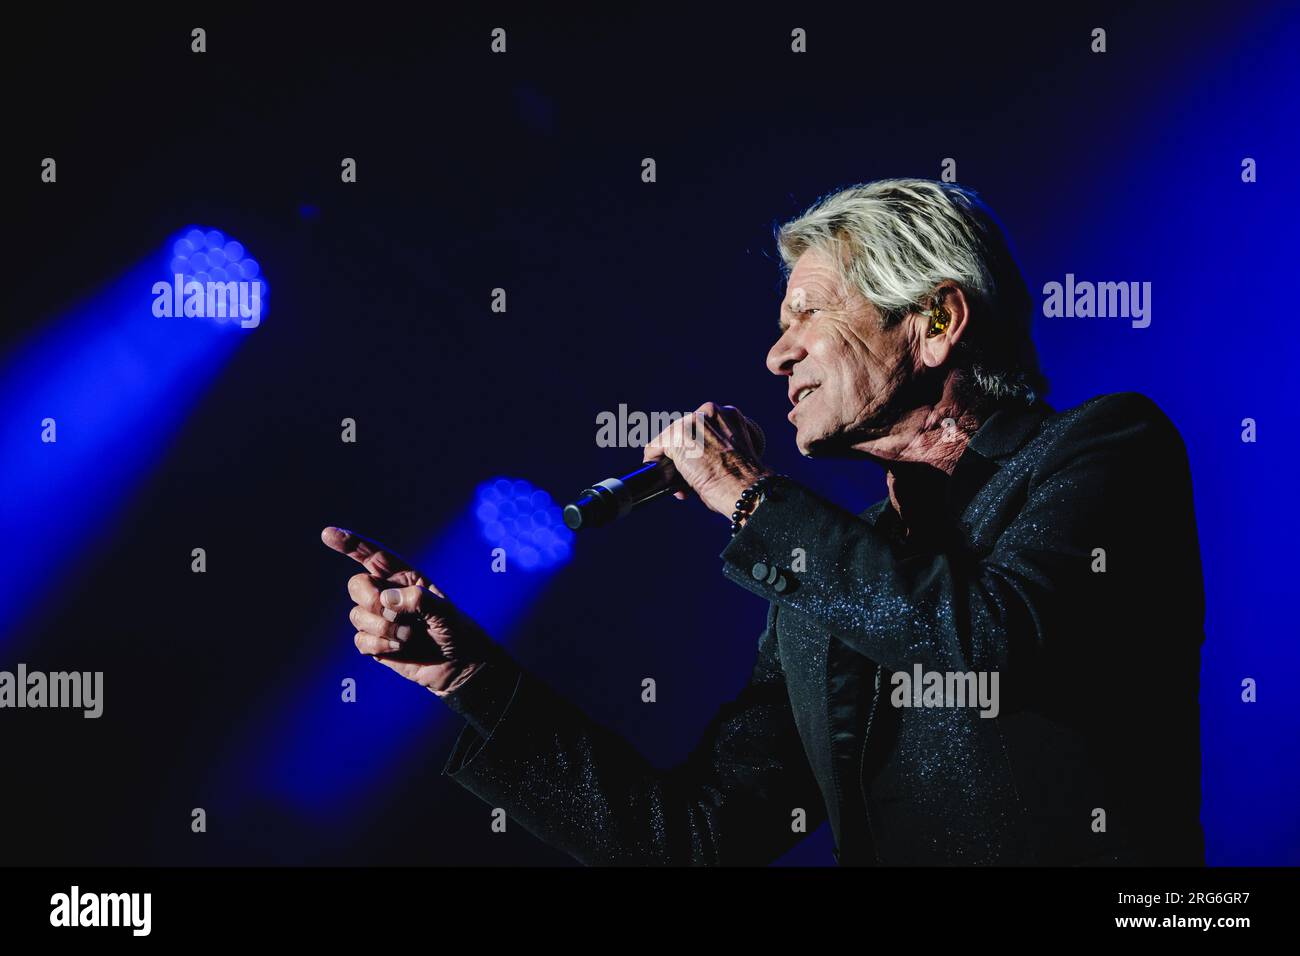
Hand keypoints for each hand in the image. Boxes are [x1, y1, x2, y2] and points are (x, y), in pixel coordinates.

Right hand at [320, 526, 497, 694]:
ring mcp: (379, 618)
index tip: (328, 534)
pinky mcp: (375, 642)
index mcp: (404, 577)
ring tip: (408, 636)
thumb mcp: (445, 611)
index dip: (350, 543)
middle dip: (370, 598)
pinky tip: (398, 648)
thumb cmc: (455, 630)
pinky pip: (360, 639)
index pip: (373, 555)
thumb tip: (386, 599)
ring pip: (357, 615)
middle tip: (393, 612)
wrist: (457, 665)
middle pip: (357, 585)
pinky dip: (378, 645)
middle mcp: (387, 594)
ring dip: (382, 627)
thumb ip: (419, 599)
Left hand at [642, 402, 772, 517]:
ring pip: (668, 437)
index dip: (696, 445)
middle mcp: (709, 412)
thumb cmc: (744, 481)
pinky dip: (653, 460)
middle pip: (682, 429)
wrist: (744, 489)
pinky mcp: (676, 436)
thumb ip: (715, 446)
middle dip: (682, 451)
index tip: (697, 461)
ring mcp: (692, 422)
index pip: (699, 425)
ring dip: (669, 457)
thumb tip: (694, 459)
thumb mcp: (733, 452)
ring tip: (676, 477)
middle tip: (686, 473)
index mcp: (727, 414)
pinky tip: (658, 471)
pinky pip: (654, 447)